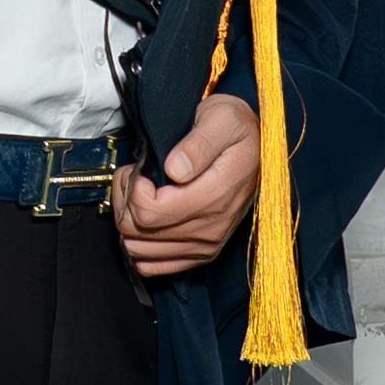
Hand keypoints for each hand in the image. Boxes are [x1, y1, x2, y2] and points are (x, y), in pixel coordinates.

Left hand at [112, 89, 263, 282]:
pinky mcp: (201, 253)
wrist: (258, 146)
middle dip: (126, 201)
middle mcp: (212, 227)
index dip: (132, 189)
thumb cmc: (236, 129)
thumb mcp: (222, 120)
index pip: (150, 211)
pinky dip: (140, 244)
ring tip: (139, 194)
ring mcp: (207, 244)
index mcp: (215, 195)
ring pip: (140, 249)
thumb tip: (175, 170)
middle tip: (133, 176)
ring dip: (130, 220)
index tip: (138, 169)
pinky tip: (146, 218)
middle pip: (139, 231)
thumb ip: (198, 144)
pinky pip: (153, 265)